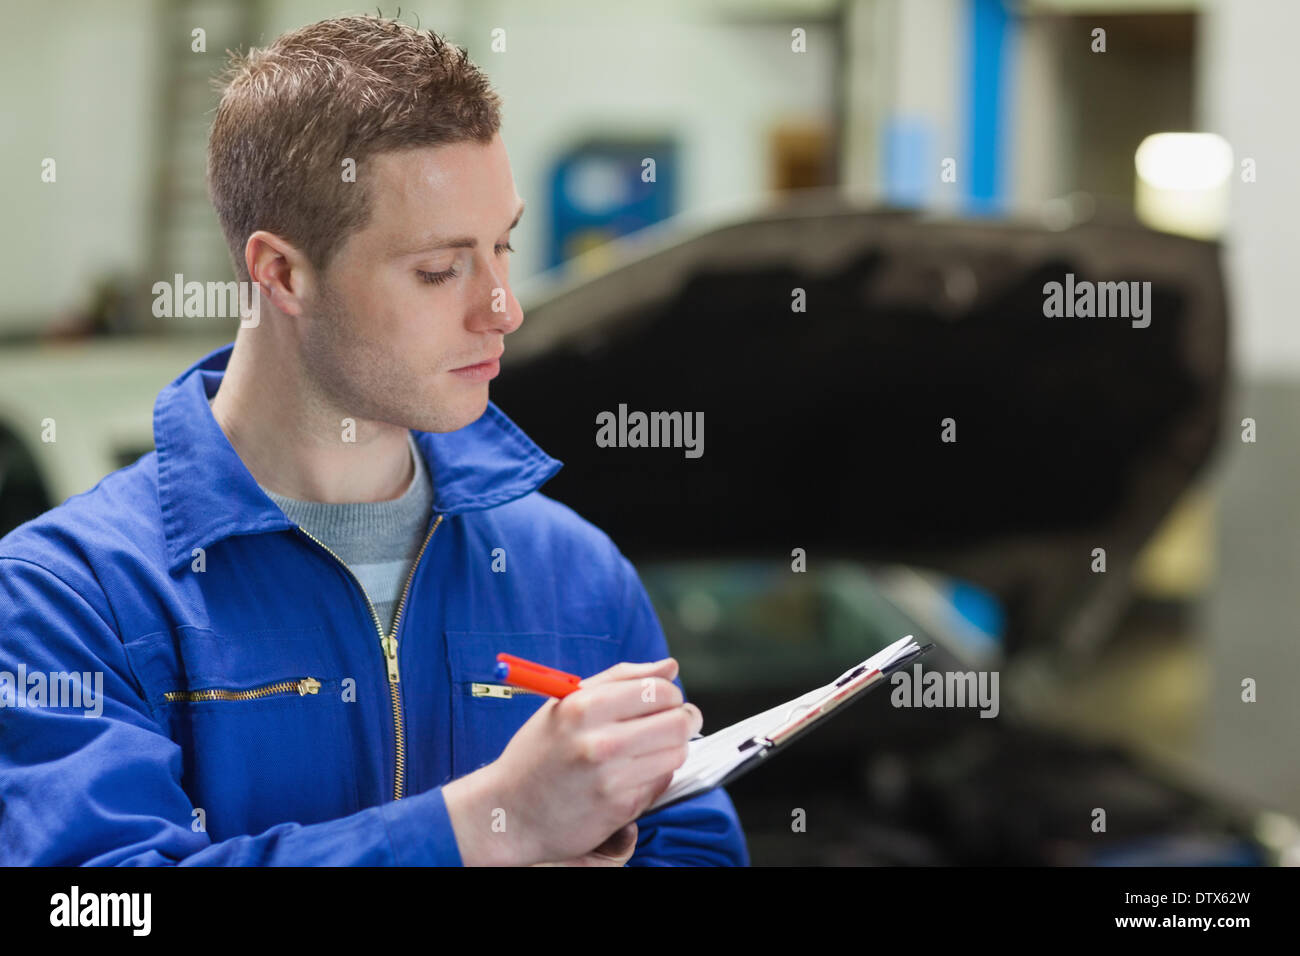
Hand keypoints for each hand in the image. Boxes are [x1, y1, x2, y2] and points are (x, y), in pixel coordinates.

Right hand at [444, 658, 702, 865]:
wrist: (510, 812)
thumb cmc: (540, 751)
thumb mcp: (568, 702)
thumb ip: (622, 679)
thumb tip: (669, 667)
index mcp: (584, 707)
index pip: (658, 691)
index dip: (671, 694)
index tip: (666, 700)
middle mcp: (599, 743)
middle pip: (677, 723)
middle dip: (684, 719)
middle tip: (677, 721)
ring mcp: (611, 780)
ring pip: (676, 754)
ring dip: (672, 748)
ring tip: (650, 748)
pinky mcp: (620, 810)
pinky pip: (661, 783)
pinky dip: (655, 775)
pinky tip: (633, 773)